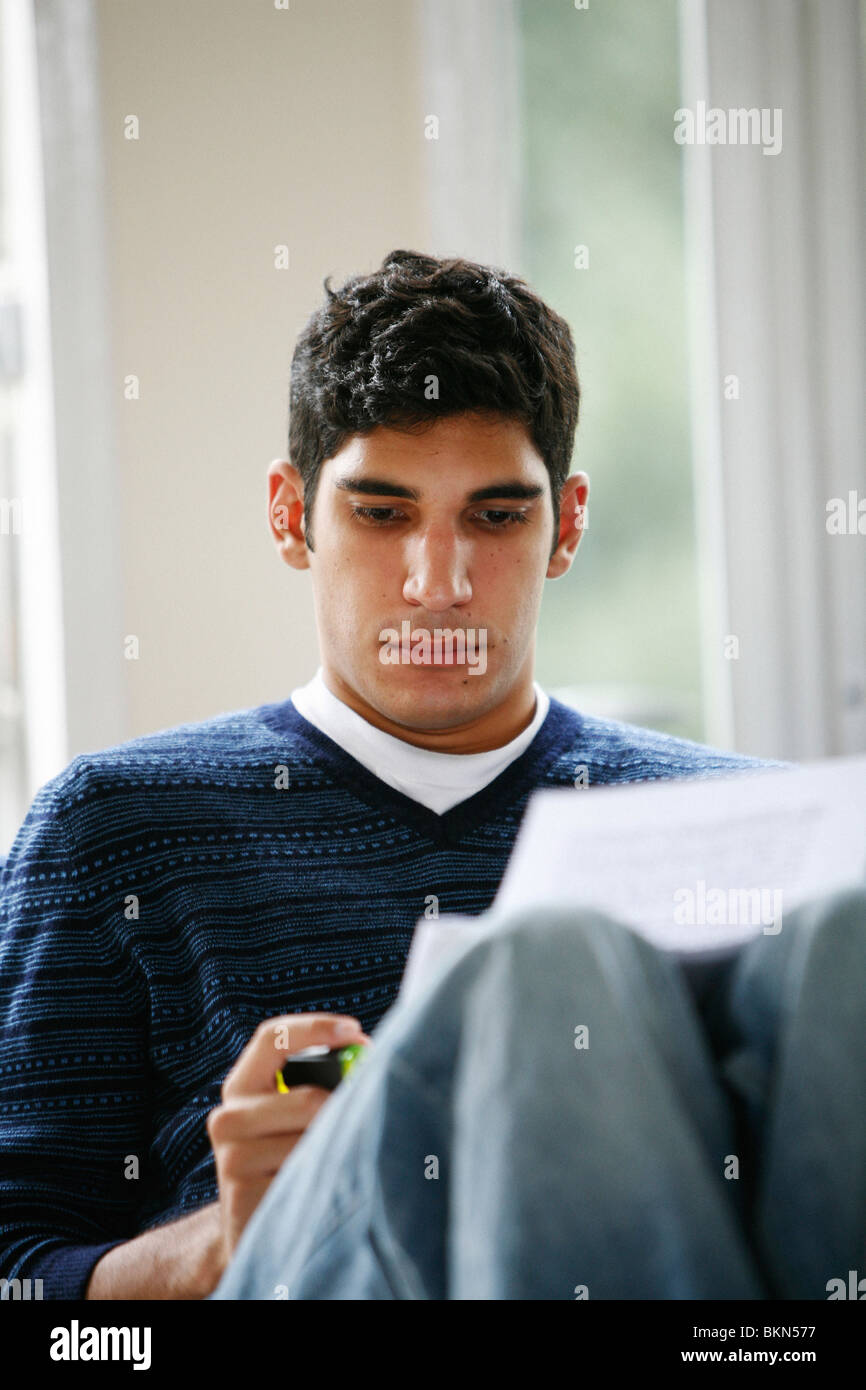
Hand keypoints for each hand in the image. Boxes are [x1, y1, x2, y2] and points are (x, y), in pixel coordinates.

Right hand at [206, 1013, 370, 1263]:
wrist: (253, 1230)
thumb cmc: (289, 1159)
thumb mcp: (293, 1116)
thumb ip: (320, 1081)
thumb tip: (368, 1056)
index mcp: (241, 1087)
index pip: (272, 1038)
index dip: (315, 1028)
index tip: (355, 1031)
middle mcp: (228, 1119)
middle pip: (309, 1098)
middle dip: (345, 1111)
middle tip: (367, 1120)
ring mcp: (233, 1160)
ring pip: (314, 1143)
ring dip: (337, 1151)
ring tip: (338, 1163)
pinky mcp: (245, 1199)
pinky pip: (309, 1179)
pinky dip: (327, 1182)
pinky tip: (323, 1190)